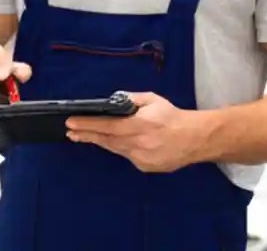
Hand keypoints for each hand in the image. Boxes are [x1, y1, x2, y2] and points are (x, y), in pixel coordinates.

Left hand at [64, 92, 210, 172]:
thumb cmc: (173, 117)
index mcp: (140, 125)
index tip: (71, 123)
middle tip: (71, 132)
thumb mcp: (152, 100)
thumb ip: (131, 99)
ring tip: (82, 137)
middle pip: (106, 140)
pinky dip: (119, 148)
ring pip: (115, 149)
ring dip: (99, 142)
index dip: (88, 125)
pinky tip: (112, 143)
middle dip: (86, 135)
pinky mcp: (145, 167)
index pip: (107, 126)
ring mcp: (142, 158)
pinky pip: (127, 156)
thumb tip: (113, 101)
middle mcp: (139, 143)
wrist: (195, 139)